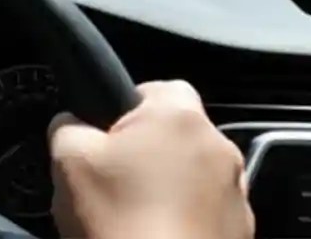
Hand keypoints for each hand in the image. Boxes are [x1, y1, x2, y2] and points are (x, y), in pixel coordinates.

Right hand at [48, 80, 252, 238]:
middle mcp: (219, 145)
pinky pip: (207, 211)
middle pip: (174, 134)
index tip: (103, 141)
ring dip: (169, 188)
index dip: (123, 111)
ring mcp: (237, 190)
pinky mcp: (243, 230)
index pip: (154, 88)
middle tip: (113, 181)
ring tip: (135, 218)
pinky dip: (185, 220)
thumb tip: (72, 122)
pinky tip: (157, 237)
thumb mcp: (68, 161)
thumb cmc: (120, 221)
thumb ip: (68, 126)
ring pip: (192, 175)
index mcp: (179, 115)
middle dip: (147, 152)